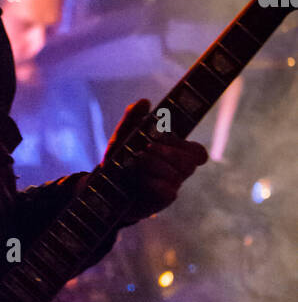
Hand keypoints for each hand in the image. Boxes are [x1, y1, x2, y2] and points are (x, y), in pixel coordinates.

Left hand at [104, 98, 207, 223]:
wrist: (104, 185)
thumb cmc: (119, 159)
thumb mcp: (122, 136)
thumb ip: (132, 118)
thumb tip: (145, 102)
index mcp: (174, 154)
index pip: (198, 153)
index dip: (187, 146)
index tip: (164, 137)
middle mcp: (176, 170)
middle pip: (190, 162)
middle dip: (169, 152)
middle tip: (147, 147)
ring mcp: (170, 186)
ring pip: (178, 175)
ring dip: (157, 165)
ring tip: (137, 160)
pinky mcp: (161, 200)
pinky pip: (169, 191)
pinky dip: (153, 182)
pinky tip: (140, 178)